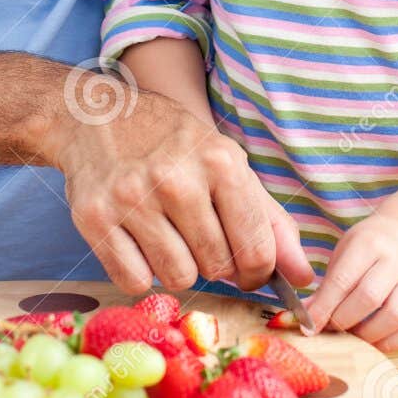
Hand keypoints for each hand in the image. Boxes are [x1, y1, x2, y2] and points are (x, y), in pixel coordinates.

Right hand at [52, 85, 313, 295]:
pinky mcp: (94, 218)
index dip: (259, 272)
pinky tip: (140, 242)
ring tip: (170, 236)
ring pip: (178, 277)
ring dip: (179, 268)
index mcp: (220, 161)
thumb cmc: (173, 144)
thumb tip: (303, 277)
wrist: (98, 116)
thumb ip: (269, 221)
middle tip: (201, 239)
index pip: (256, 248)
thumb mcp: (227, 164)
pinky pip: (134, 281)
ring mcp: (131, 198)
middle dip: (216, 263)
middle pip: (217, 266)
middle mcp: (176, 178)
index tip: (251, 272)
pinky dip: (142, 272)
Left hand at [304, 214, 397, 350]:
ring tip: (350, 335)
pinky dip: (388, 343)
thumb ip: (325, 287)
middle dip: (343, 321)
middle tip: (328, 330)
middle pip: (369, 298)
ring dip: (366, 334)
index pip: (343, 280)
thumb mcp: (342, 255)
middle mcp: (397, 261)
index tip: (308, 327)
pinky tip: (372, 341)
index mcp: (370, 244)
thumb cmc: (365, 249)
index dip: (324, 307)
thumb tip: (303, 319)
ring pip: (393, 316)